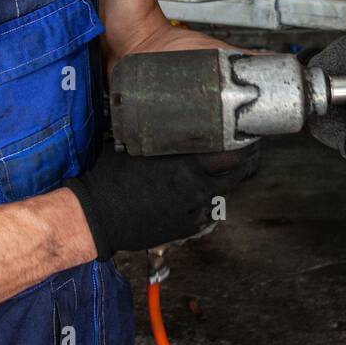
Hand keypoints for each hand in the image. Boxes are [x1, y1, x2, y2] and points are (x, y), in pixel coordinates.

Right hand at [63, 144, 259, 260]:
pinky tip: (200, 196)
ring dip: (225, 183)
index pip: (232, 154)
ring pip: (222, 195)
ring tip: (224, 172)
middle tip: (249, 152)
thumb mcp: (133, 146)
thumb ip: (157, 137)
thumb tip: (161, 115)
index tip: (250, 136)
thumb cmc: (108, 176)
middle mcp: (194, 188)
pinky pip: (205, 215)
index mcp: (185, 164)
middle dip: (247, 163)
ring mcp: (191, 211)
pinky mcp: (183, 230)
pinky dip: (206, 204)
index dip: (246, 145)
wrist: (95, 217)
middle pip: (236, 175)